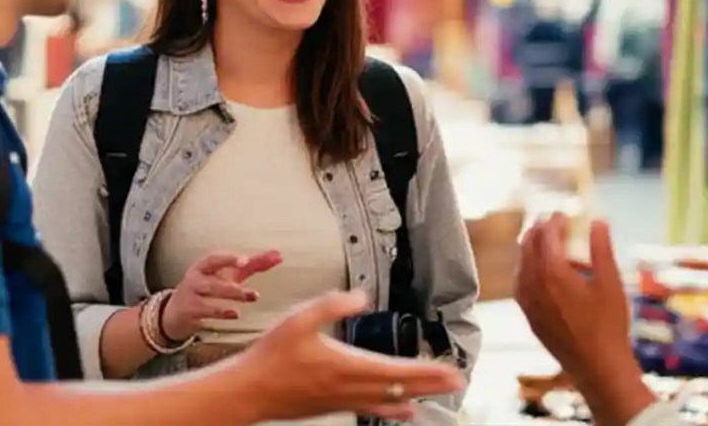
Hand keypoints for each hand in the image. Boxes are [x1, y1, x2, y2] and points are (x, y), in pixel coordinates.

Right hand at [162, 250, 282, 341]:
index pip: (215, 258)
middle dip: (232, 281)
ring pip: (211, 294)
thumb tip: (279, 255)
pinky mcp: (191, 313)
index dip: (230, 259)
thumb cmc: (208, 288)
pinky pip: (206, 312)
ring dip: (231, 296)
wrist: (176, 312)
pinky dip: (220, 313)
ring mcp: (192, 296)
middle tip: (253, 287)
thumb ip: (252, 265)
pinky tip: (235, 314)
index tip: (246, 260)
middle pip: (213, 277)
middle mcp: (196, 279)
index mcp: (204, 266)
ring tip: (252, 297)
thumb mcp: (227, 275)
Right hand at [240, 291, 464, 422]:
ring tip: (439, 393)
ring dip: (416, 395)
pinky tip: (403, 410)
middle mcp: (349, 388)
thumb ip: (332, 304)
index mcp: (346, 365)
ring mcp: (342, 400)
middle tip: (458, 381)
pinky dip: (392, 408)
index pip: (397, 370)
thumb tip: (361, 297)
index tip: (450, 370)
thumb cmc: (271, 356)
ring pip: (388, 399)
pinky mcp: (333, 406)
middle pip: (400, 387)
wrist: (249, 391)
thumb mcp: (299, 319)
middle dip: (431, 384)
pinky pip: (371, 408)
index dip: (426, 371)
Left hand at [514, 214, 653, 425]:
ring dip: (530, 251)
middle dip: (537, 231)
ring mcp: (529, 303)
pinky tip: (540, 274)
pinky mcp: (530, 317)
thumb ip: (601, 249)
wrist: (597, 367)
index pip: (547, 236)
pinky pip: (521, 285)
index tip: (561, 213)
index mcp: (553, 272)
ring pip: (522, 266)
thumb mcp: (610, 282)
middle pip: (528, 247)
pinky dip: (527, 271)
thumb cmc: (608, 325)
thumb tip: (598, 221)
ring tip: (545, 245)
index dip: (553, 221)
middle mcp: (534, 285)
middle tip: (547, 222)